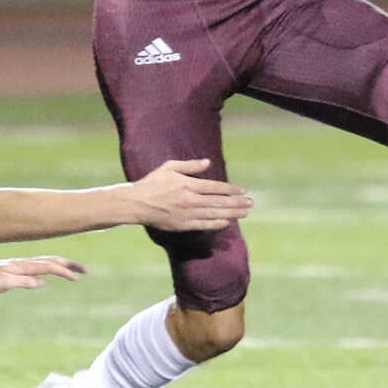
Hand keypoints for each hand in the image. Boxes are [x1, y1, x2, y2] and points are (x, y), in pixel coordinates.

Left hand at [0, 255, 85, 291]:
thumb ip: (21, 282)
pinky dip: (53, 265)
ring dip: (63, 264)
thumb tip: (41, 283)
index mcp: (24, 266)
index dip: (63, 272)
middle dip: (69, 265)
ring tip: (75, 270)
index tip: (76, 278)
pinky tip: (55, 270)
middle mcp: (26, 263)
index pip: (49, 267)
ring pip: (48, 261)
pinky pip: (42, 264)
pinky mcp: (22, 267)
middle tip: (85, 271)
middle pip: (53, 260)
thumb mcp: (2, 284)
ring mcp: (24, 264)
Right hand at [129, 158, 251, 230]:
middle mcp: (190, 200)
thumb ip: (189, 165)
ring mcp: (188, 214)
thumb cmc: (152, 183)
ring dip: (232, 213)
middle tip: (250, 203)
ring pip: (215, 214)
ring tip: (244, 213)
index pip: (215, 187)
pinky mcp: (183, 225)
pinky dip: (216, 224)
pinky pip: (204, 225)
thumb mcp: (169, 167)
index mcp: (188, 185)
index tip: (243, 191)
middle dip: (237, 202)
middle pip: (219, 202)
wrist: (137, 204)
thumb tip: (208, 162)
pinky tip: (226, 223)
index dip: (231, 189)